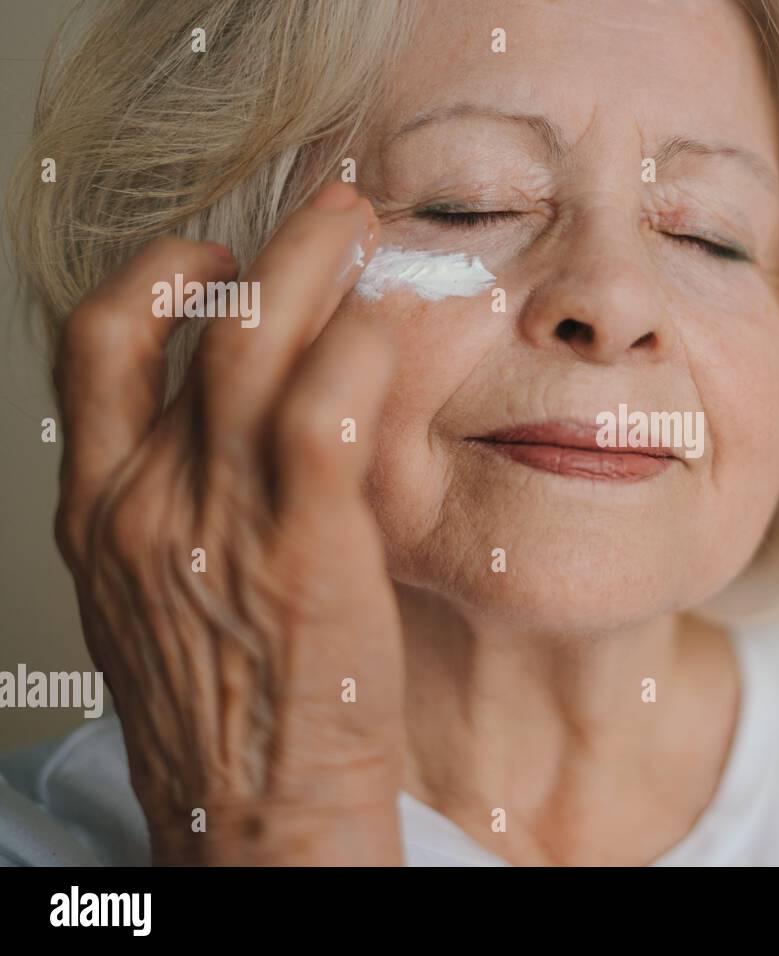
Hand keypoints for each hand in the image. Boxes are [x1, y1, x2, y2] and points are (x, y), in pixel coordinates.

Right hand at [52, 181, 404, 864]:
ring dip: (318, 263)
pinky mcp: (306, 547)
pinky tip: (396, 322)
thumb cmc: (231, 713)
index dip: (154, 275)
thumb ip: (184, 506)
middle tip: (328, 208)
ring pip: (258, 341)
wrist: (256, 821)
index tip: (215, 252)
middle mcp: (147, 499)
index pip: (96, 344)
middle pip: (190, 321)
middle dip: (266, 244)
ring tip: (369, 226)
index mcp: (100, 509)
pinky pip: (329, 410)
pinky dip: (361, 348)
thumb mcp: (167, 598)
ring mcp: (221, 519)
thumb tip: (233, 427)